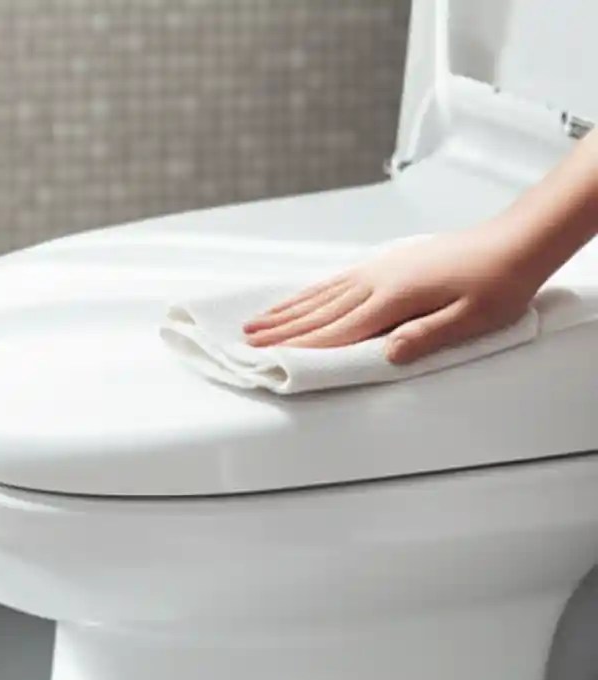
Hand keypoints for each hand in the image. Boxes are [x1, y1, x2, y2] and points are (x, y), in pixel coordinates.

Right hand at [242, 228, 542, 363]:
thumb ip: (429, 336)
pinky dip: (309, 293)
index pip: (340, 330)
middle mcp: (378, 280)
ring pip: (321, 295)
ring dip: (286, 310)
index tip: (272, 357)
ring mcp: (378, 269)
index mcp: (397, 298)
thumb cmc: (500, 283)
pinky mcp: (384, 264)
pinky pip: (335, 282)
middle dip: (281, 329)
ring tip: (256, 322)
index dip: (303, 346)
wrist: (514, 241)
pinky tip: (297, 299)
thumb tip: (389, 354)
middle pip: (320, 311)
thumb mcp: (475, 319)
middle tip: (247, 341)